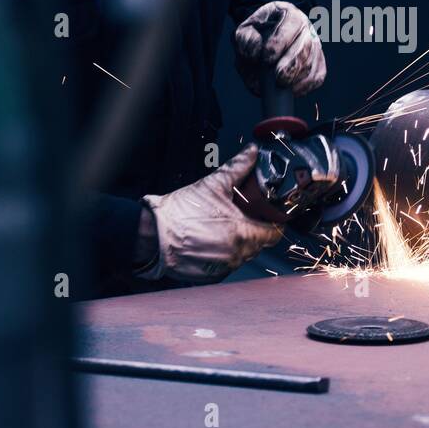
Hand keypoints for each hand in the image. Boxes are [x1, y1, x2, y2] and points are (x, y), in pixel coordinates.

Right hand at [136, 145, 281, 282]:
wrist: (153, 235)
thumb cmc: (180, 212)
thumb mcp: (212, 185)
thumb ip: (237, 167)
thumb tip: (252, 152)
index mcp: (241, 233)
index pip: (274, 234)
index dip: (275, 224)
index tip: (271, 216)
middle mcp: (235, 254)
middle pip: (259, 244)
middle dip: (255, 230)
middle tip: (245, 216)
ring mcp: (223, 268)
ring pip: (243, 255)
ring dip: (240, 242)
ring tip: (224, 227)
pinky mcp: (211, 276)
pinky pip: (228, 265)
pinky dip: (225, 254)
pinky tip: (212, 241)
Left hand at [234, 0, 325, 95]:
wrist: (266, 39)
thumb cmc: (257, 34)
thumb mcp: (245, 30)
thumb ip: (245, 39)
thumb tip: (255, 54)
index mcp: (290, 13)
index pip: (290, 25)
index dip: (279, 44)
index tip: (266, 59)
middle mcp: (307, 28)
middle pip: (306, 46)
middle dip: (292, 64)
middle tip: (279, 78)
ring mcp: (315, 46)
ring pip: (313, 64)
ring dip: (297, 78)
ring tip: (282, 86)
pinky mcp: (318, 64)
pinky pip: (317, 77)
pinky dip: (305, 86)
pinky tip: (292, 90)